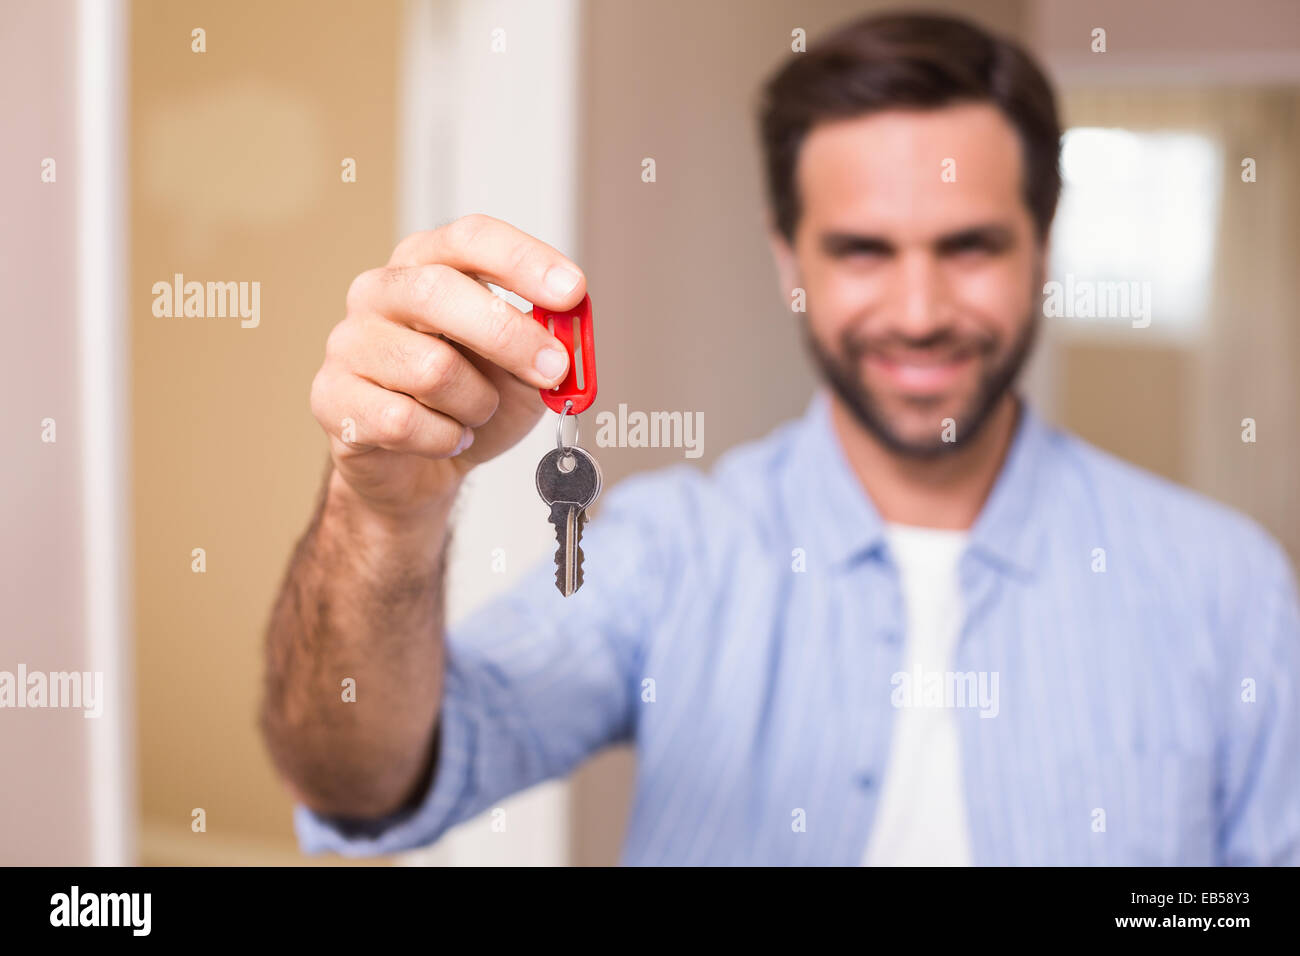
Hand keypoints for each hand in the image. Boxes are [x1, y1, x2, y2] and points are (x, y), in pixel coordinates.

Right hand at [310, 214, 585, 517]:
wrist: (419, 468)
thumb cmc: (470, 401)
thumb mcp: (523, 369)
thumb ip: (546, 344)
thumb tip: (568, 331)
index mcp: (428, 263)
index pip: (470, 239)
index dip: (523, 262)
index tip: (572, 290)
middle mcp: (380, 291)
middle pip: (439, 293)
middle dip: (509, 335)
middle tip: (553, 369)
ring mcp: (349, 342)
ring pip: (430, 369)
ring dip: (476, 404)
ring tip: (476, 413)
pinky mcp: (331, 397)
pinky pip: (403, 421)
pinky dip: (445, 439)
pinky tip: (447, 438)